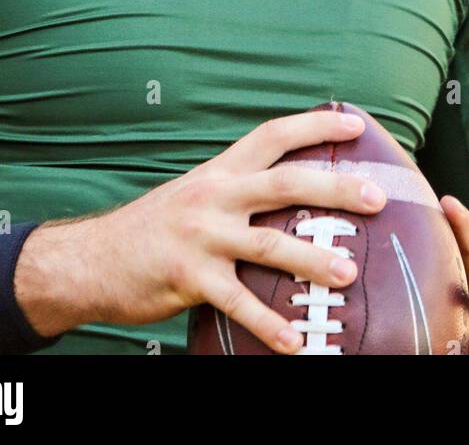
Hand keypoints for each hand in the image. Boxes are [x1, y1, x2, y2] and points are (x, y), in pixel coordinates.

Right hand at [83, 109, 385, 353]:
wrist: (92, 259)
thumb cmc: (153, 228)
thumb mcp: (195, 193)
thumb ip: (236, 191)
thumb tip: (292, 197)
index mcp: (219, 171)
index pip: (272, 135)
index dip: (314, 126)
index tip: (356, 126)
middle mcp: (214, 195)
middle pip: (285, 183)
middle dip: (334, 187)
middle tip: (377, 196)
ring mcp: (201, 235)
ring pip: (268, 242)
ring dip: (312, 258)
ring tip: (348, 273)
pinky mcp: (188, 276)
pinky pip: (237, 300)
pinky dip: (267, 323)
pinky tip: (293, 342)